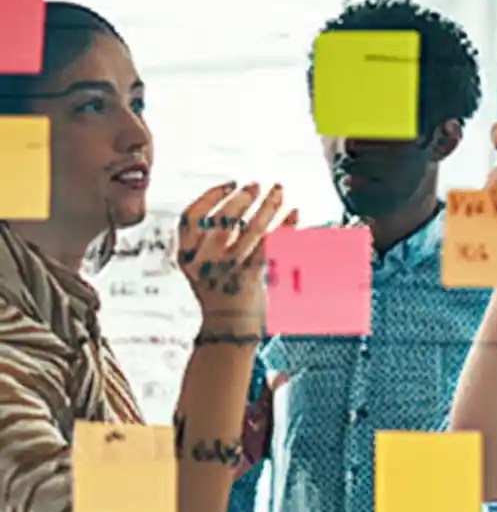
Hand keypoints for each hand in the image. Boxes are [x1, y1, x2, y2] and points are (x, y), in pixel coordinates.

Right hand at [176, 182, 297, 331]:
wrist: (227, 327)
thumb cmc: (218, 290)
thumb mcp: (200, 264)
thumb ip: (209, 238)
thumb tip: (235, 204)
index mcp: (186, 255)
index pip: (191, 216)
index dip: (210, 196)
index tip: (229, 184)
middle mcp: (205, 261)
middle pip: (223, 219)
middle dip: (242, 198)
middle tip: (256, 185)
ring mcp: (229, 270)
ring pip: (251, 229)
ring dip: (267, 206)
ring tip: (278, 190)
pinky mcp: (252, 278)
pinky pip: (272, 246)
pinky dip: (285, 227)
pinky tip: (295, 213)